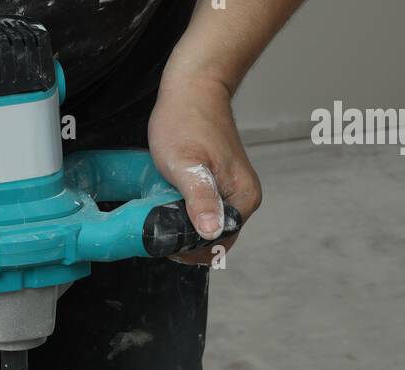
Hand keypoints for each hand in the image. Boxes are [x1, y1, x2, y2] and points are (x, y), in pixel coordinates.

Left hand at [148, 71, 261, 264]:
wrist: (194, 87)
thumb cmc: (186, 120)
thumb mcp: (185, 164)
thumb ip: (200, 199)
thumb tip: (212, 232)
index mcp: (243, 200)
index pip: (217, 245)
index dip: (188, 247)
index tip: (163, 236)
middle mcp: (245, 200)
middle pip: (214, 240)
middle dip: (186, 239)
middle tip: (158, 222)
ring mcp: (236, 194)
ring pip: (208, 229)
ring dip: (185, 228)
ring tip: (163, 209)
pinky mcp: (224, 186)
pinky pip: (206, 213)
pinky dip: (187, 215)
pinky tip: (171, 202)